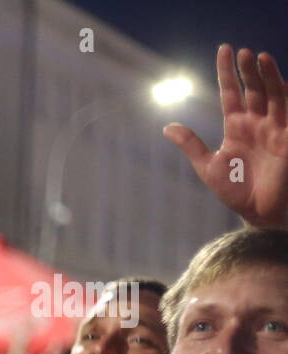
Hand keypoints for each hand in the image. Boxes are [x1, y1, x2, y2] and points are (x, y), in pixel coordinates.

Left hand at [164, 45, 287, 228]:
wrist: (258, 213)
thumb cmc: (235, 192)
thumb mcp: (207, 166)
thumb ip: (191, 144)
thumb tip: (167, 127)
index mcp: (236, 127)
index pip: (232, 92)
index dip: (227, 72)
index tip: (224, 50)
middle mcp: (257, 123)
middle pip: (253, 89)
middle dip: (248, 71)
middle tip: (242, 52)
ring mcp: (274, 128)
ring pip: (272, 95)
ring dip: (267, 76)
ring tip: (259, 57)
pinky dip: (285, 96)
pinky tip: (282, 82)